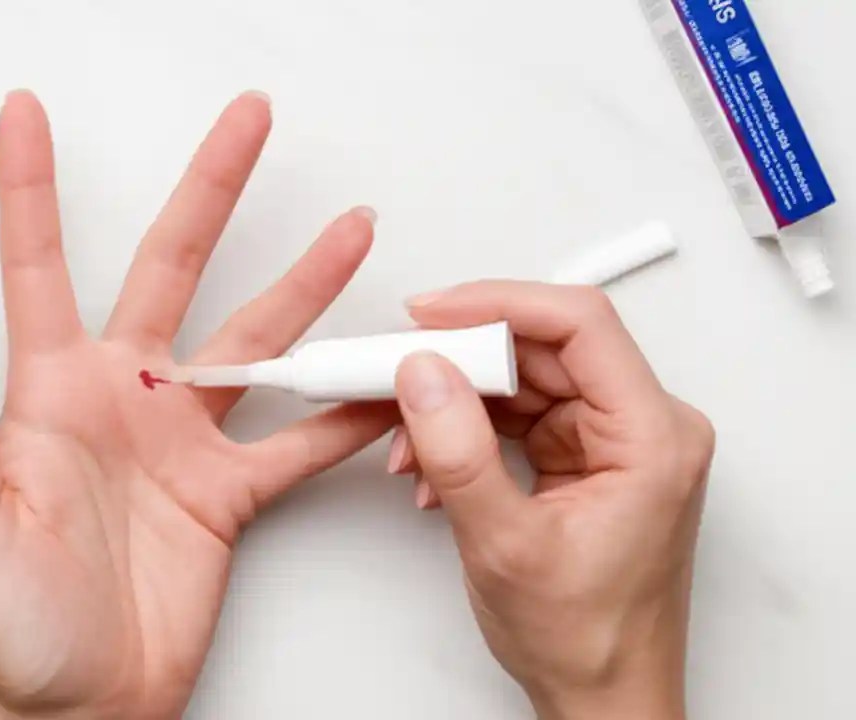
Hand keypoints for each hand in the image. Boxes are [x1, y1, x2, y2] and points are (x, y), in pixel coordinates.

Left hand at [0, 90, 396, 718]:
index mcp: (51, 391)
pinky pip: (296, 443)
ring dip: (305, 289)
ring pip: (255, 341)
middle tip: (247, 123)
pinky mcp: (228, 492)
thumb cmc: (14, 623)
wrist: (83, 700)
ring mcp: (181, 440)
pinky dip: (340, 417)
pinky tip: (379, 386)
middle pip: (171, 268)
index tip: (25, 114)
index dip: (28, 186)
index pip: (37, 266)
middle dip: (210, 191)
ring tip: (349, 235)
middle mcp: (123, 397)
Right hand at [390, 281, 713, 719]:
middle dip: (462, 360)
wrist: (602, 695)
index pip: (580, 325)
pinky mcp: (583, 457)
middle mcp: (643, 428)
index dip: (499, 304)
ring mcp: (612, 442)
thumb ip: (458, 454)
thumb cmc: (588, 639)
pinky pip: (517, 416)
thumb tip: (424, 376)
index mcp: (653, 438)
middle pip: (543, 348)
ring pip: (523, 380)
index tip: (433, 312)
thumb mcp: (505, 546)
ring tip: (410, 440)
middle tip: (401, 370)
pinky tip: (434, 467)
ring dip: (457, 403)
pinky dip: (468, 433)